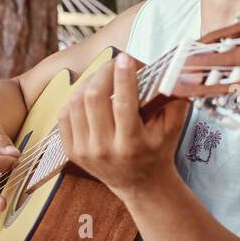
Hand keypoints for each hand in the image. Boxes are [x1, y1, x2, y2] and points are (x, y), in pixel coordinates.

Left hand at [57, 52, 188, 201]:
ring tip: (105, 77)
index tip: (126, 57)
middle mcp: (105, 150)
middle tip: (117, 63)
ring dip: (90, 82)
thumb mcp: (173, 128)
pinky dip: (75, 98)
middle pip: (94, 98)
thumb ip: (175, 99)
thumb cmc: (158, 149)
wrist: (140, 183)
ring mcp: (84, 152)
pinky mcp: (70, 151)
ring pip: (75, 102)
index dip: (123, 77)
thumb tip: (174, 70)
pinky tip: (90, 94)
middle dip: (105, 72)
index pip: (123, 105)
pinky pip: (64, 114)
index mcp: (132, 145)